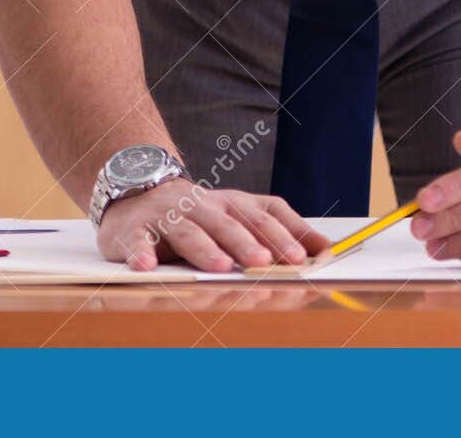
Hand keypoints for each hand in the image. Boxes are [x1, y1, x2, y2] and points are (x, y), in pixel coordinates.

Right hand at [97, 179, 329, 272]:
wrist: (138, 195)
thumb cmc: (200, 216)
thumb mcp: (239, 217)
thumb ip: (279, 232)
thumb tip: (326, 250)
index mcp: (233, 203)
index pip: (264, 214)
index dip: (284, 234)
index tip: (305, 257)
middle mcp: (203, 205)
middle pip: (228, 223)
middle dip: (247, 243)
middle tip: (264, 264)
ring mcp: (168, 215)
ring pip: (188, 231)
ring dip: (205, 249)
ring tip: (220, 266)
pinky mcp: (134, 229)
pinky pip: (137, 241)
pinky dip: (141, 252)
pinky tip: (146, 266)